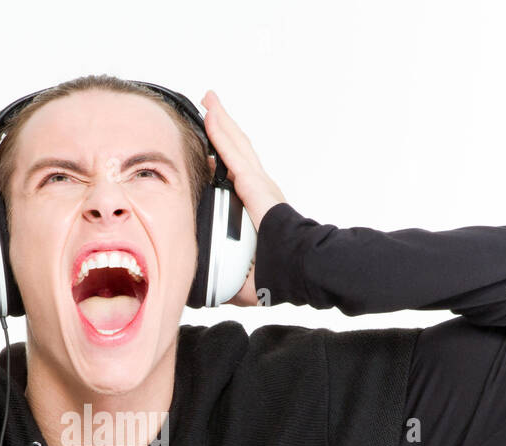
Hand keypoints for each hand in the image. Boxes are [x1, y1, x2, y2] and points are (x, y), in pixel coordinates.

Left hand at [200, 90, 286, 306]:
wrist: (299, 265)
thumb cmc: (278, 270)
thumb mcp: (243, 268)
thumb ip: (227, 271)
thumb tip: (206, 285)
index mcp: (257, 205)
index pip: (236, 175)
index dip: (223, 158)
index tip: (209, 150)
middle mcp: (259, 187)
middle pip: (236, 150)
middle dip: (222, 129)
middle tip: (209, 107)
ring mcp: (258, 182)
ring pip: (235, 143)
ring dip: (221, 121)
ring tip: (208, 100)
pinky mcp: (253, 182)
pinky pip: (232, 152)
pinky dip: (221, 132)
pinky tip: (210, 114)